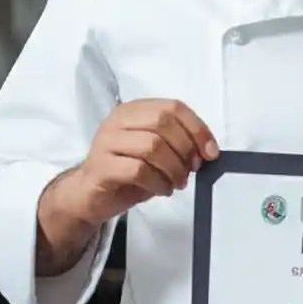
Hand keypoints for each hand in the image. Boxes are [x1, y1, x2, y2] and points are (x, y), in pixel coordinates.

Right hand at [76, 98, 219, 222]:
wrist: (91, 196)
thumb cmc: (128, 172)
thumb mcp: (157, 153)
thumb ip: (178, 144)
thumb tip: (207, 151)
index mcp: (134, 110)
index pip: (173, 107)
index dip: (197, 129)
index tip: (211, 152)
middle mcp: (118, 120)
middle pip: (162, 123)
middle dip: (185, 149)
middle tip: (192, 170)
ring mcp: (106, 142)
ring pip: (152, 146)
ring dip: (174, 168)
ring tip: (178, 183)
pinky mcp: (101, 166)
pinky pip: (138, 170)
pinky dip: (159, 182)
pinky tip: (163, 190)